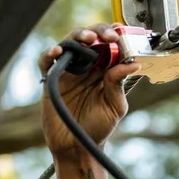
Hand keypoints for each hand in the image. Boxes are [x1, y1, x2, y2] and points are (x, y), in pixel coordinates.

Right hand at [38, 23, 140, 158]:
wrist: (77, 147)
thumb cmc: (98, 127)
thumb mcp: (115, 106)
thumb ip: (119, 84)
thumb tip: (132, 64)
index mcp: (105, 70)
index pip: (110, 45)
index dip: (116, 35)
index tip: (122, 31)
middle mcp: (87, 67)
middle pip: (90, 39)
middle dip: (99, 31)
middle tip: (109, 35)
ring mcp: (68, 71)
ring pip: (69, 43)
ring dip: (77, 36)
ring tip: (88, 38)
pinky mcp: (51, 80)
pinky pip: (46, 61)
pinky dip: (49, 53)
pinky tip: (57, 52)